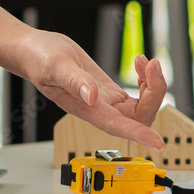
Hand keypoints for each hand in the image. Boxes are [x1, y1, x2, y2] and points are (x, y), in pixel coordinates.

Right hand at [11, 30, 166, 148]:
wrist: (36, 51)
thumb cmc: (39, 59)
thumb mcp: (55, 66)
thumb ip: (75, 82)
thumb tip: (93, 97)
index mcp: (87, 110)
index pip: (118, 127)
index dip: (139, 136)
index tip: (158, 143)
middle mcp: (100, 110)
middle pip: (140, 116)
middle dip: (155, 93)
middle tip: (153, 64)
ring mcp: (107, 102)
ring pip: (143, 106)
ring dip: (153, 85)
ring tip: (147, 62)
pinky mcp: (110, 91)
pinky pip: (138, 93)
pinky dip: (146, 79)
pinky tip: (140, 63)